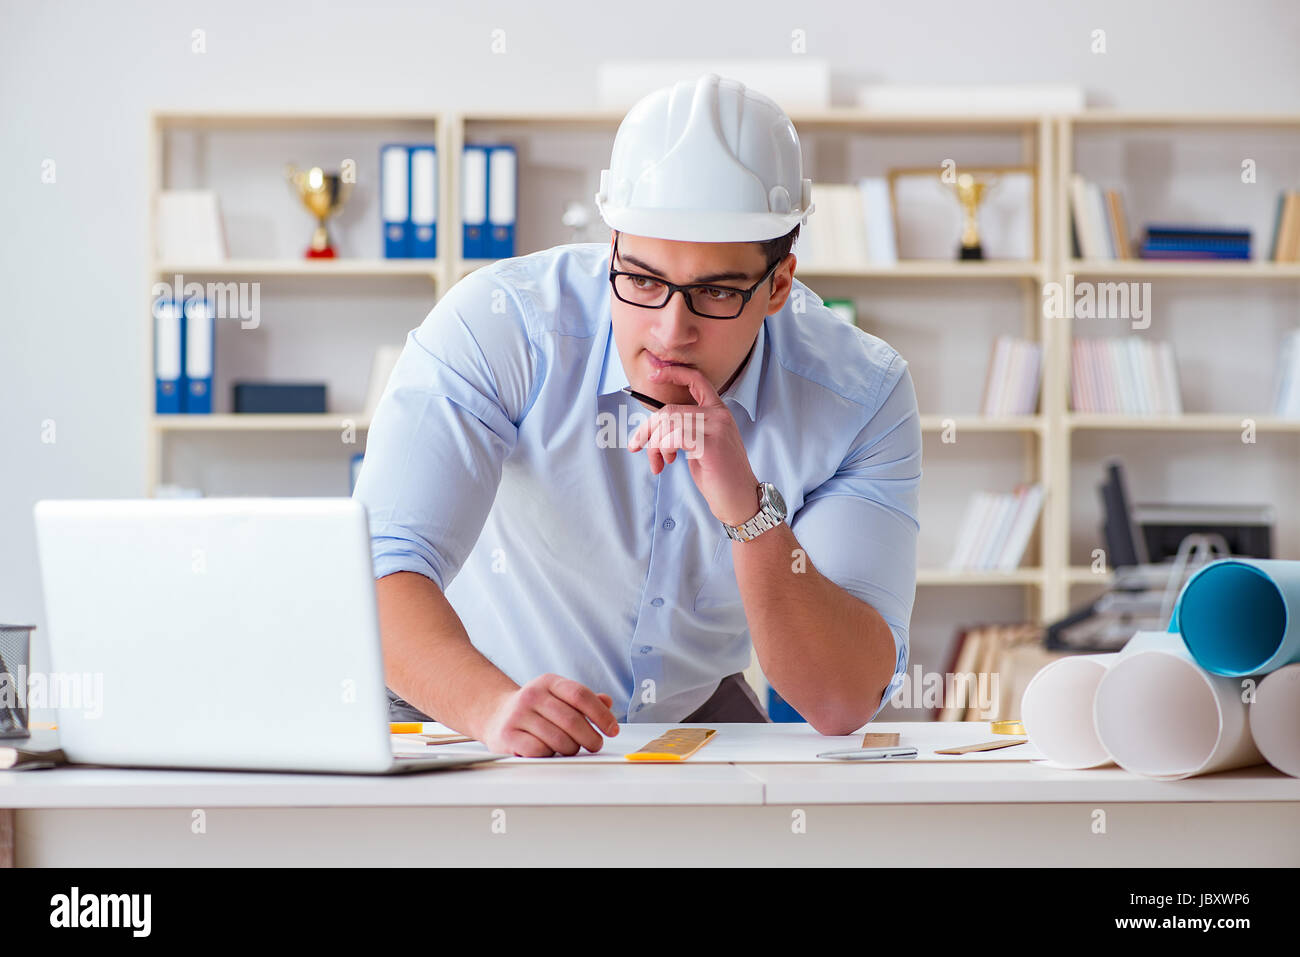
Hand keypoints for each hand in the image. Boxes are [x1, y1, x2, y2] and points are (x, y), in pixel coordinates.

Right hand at [478, 673, 618, 756]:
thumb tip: (607, 703)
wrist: (495, 714)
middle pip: (572, 720)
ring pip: (558, 739)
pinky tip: (550, 751)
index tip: (612, 729)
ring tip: (571, 749)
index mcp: (548, 682)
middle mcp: (532, 695)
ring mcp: (518, 715)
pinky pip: (540, 751)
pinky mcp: (508, 735)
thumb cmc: (534, 709)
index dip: (601, 715)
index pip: (581, 695)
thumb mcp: (558, 697)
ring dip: (571, 749)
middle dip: (590, 738)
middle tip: (596, 744)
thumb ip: (583, 700)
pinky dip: (550, 754)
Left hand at [626, 363, 759, 525]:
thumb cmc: (718, 476)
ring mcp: (717, 427)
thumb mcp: (700, 446)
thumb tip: (653, 427)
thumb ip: (684, 430)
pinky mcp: (711, 444)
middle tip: (638, 447)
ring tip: (659, 462)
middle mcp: (719, 415)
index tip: (653, 375)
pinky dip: (663, 449)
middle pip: (670, 410)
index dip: (673, 373)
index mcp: (718, 411)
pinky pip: (675, 437)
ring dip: (654, 445)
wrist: (739, 499)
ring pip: (669, 424)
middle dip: (647, 430)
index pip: (696, 380)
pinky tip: (668, 462)